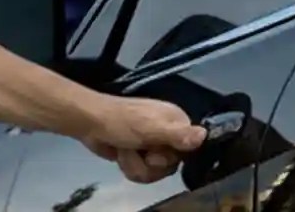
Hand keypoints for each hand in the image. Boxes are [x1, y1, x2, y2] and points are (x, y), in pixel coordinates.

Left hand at [78, 96, 206, 183]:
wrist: (89, 123)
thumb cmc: (121, 121)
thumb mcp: (151, 128)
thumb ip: (178, 134)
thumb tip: (205, 135)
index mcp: (176, 121)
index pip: (189, 151)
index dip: (170, 157)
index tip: (155, 151)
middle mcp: (168, 133)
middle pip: (170, 166)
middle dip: (150, 164)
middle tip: (138, 149)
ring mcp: (152, 145)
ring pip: (155, 173)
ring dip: (136, 165)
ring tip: (125, 151)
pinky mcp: (138, 155)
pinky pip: (142, 173)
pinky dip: (129, 166)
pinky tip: (120, 155)